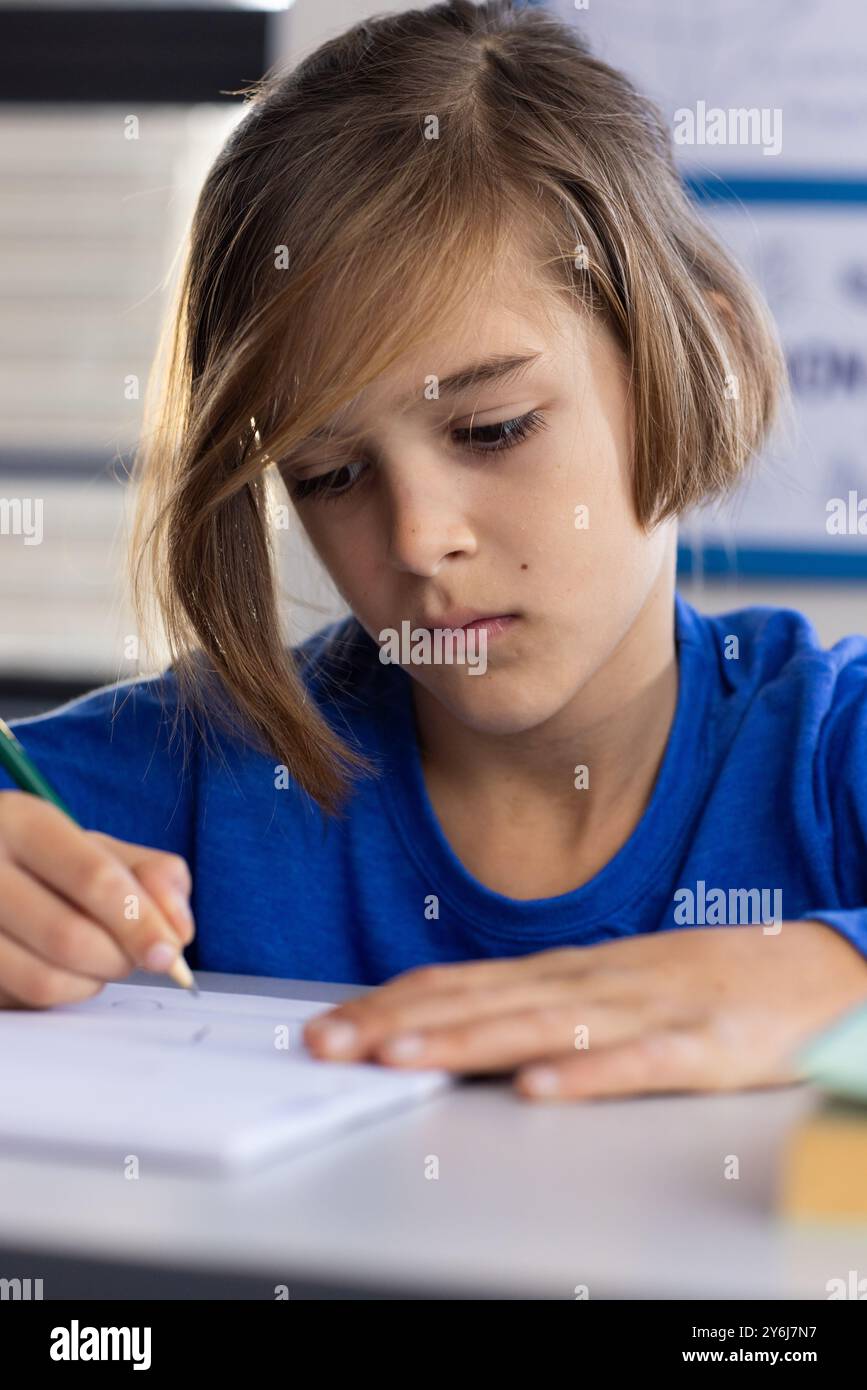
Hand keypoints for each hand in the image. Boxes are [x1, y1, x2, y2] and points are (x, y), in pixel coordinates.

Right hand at [0, 792, 194, 1008]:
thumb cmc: (45, 860)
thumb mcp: (94, 847)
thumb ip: (150, 874)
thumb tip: (179, 930)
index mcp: (23, 823)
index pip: (94, 878)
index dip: (141, 922)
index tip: (171, 952)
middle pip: (70, 937)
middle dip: (121, 958)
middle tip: (139, 956)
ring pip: (45, 979)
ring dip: (93, 982)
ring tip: (101, 960)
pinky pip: (25, 1000)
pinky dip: (64, 995)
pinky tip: (66, 970)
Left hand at [302, 921, 866, 1100]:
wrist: (806, 966)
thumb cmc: (695, 981)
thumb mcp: (601, 988)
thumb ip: (533, 1005)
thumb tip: (452, 1023)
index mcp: (560, 974)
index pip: (457, 984)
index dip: (389, 1006)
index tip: (327, 1025)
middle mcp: (587, 985)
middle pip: (479, 1005)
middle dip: (397, 1026)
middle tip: (327, 1044)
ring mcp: (641, 1012)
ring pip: (539, 1029)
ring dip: (465, 1044)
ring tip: (400, 1060)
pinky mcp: (701, 1047)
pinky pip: (637, 1065)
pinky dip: (587, 1075)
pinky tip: (541, 1089)